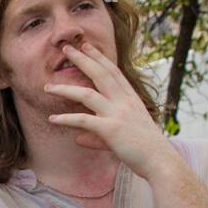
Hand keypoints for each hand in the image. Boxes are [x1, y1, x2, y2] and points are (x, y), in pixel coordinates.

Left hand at [43, 41, 175, 179]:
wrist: (159, 160)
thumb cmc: (143, 150)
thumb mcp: (120, 137)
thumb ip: (97, 136)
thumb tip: (77, 139)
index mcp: (130, 99)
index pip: (113, 72)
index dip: (99, 58)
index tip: (87, 46)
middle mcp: (124, 101)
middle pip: (100, 74)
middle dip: (82, 59)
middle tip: (66, 48)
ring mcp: (118, 114)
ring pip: (87, 94)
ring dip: (65, 89)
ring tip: (47, 86)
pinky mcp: (111, 129)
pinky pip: (84, 121)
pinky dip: (66, 119)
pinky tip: (52, 119)